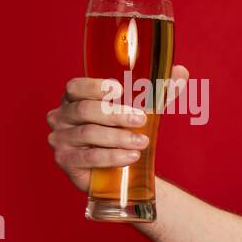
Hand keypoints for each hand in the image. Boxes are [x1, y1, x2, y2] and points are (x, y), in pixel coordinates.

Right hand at [47, 64, 188, 191]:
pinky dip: (113, 156)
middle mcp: (62, 116)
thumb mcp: (143, 109)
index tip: (119, 91)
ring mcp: (61, 139)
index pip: (76, 87)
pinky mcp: (66, 161)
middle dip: (116, 115)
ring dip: (119, 137)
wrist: (120, 170)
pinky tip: (131, 156)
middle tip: (141, 120)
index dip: (95, 87)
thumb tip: (181, 71)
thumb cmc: (125, 132)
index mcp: (74, 98)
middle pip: (85, 110)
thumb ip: (160, 91)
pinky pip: (89, 157)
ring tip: (142, 142)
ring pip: (89, 133)